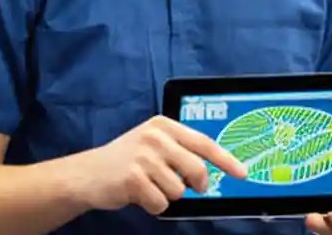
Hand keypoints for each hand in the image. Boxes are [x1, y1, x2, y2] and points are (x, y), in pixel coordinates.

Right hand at [76, 115, 248, 215]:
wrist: (89, 173)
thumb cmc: (126, 160)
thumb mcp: (153, 144)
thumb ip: (180, 151)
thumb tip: (211, 170)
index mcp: (163, 125)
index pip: (204, 142)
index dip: (226, 160)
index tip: (242, 173)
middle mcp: (155, 137)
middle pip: (197, 169)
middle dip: (196, 184)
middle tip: (185, 186)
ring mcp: (143, 157)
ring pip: (179, 190)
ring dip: (166, 195)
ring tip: (149, 185)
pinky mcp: (133, 178)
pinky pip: (161, 203)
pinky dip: (153, 205)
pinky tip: (139, 194)